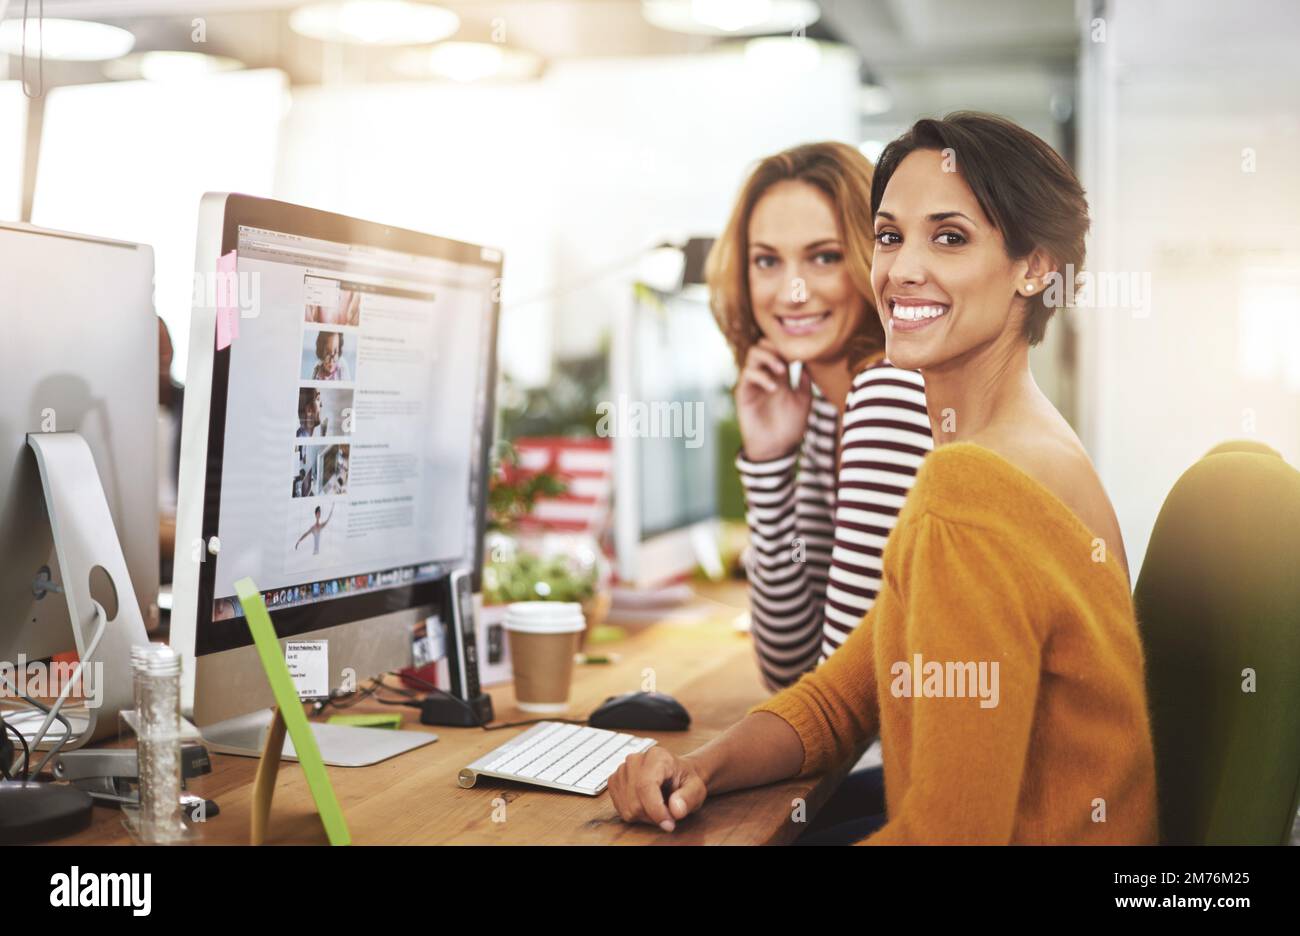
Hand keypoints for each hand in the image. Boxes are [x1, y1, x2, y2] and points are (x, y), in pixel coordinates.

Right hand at [609, 747, 708, 831]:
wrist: (676, 774)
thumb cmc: (685, 780)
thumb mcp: (697, 788)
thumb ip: (689, 798)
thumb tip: (676, 809)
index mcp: (657, 756)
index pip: (646, 786)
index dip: (656, 810)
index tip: (669, 824)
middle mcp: (635, 760)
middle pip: (635, 800)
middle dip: (653, 815)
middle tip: (668, 813)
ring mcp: (622, 770)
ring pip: (628, 807)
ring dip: (645, 815)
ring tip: (658, 806)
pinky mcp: (614, 781)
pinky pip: (620, 808)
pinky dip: (634, 813)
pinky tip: (646, 805)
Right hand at [735, 338, 811, 461]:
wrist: (776, 449)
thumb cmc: (790, 427)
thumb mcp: (804, 401)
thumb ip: (805, 381)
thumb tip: (809, 361)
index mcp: (779, 376)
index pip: (778, 348)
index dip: (788, 346)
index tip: (801, 352)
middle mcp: (765, 375)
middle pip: (763, 344)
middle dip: (776, 346)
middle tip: (789, 358)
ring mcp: (753, 382)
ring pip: (753, 353)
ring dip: (769, 357)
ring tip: (782, 370)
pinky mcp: (743, 392)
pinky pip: (748, 374)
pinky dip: (762, 376)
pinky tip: (774, 388)